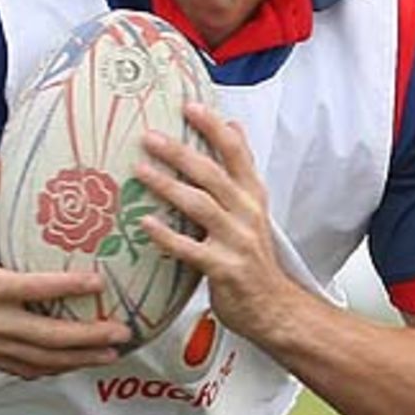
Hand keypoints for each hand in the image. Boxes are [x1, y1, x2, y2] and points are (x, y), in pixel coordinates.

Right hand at [0, 158, 132, 376]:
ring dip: (79, 360)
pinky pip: (24, 369)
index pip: (37, 289)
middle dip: (89, 338)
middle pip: (50, 337)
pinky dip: (52, 369)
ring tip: (111, 354)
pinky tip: (74, 366)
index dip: (71, 287)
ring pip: (42, 360)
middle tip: (122, 332)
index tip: (101, 284)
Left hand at [137, 104, 299, 350]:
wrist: (274, 308)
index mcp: (252, 196)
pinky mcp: (224, 268)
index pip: (236, 152)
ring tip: (140, 171)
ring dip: (167, 186)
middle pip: (212, 174)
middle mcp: (246, 214)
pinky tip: (145, 222)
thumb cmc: (255, 260)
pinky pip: (190, 248)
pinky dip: (166, 235)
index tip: (190, 106)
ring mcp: (236, 241)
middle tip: (150, 137)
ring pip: (200, 205)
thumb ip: (241, 170)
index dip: (214, 127)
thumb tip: (234, 127)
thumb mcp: (254, 209)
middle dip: (180, 152)